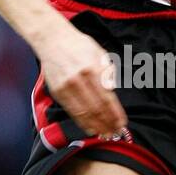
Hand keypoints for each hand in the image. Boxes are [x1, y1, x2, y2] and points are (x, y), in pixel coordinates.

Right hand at [38, 20, 127, 138]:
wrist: (53, 40)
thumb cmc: (79, 46)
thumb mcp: (100, 54)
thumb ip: (108, 72)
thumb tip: (112, 91)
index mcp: (93, 69)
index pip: (107, 98)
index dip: (115, 114)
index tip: (122, 123)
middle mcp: (80, 80)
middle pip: (97, 108)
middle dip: (108, 123)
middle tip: (116, 132)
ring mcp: (67, 87)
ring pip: (84, 113)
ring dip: (96, 126)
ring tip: (105, 134)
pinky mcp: (58, 92)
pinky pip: (72, 111)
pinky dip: (82, 122)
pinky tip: (91, 128)